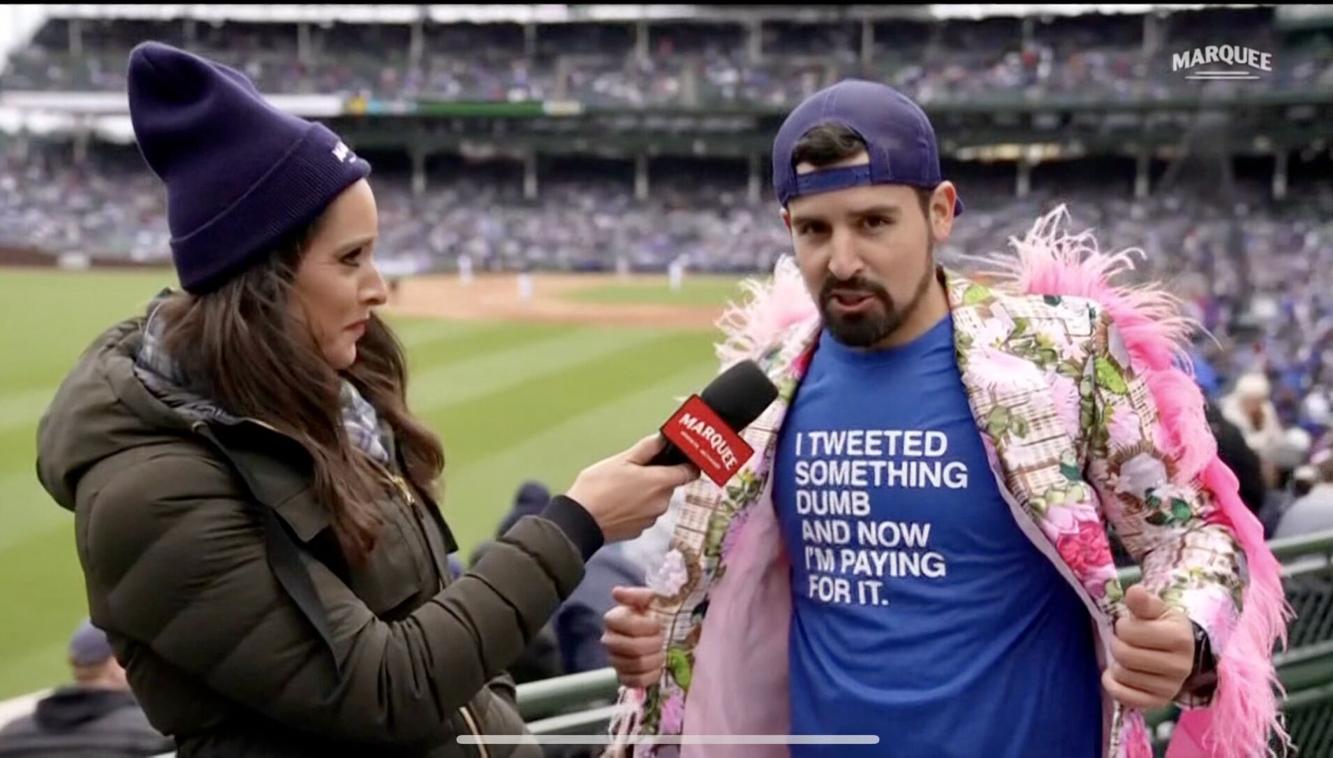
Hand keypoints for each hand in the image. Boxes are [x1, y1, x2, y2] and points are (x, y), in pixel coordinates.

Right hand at [566, 435, 698, 542]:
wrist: (580, 521)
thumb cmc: (598, 488)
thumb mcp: (622, 460)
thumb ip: (647, 448)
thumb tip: (663, 438)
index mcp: (660, 482)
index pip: (690, 472)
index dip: (687, 463)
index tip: (680, 458)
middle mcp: (661, 503)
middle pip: (669, 485)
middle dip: (656, 477)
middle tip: (635, 470)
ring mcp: (651, 519)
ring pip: (656, 500)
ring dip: (645, 493)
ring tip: (621, 487)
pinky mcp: (639, 531)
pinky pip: (644, 514)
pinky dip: (636, 508)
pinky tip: (618, 503)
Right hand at [602, 586, 664, 687]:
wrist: (660, 633)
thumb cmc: (654, 614)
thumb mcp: (651, 599)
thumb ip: (636, 594)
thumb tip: (616, 592)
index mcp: (614, 619)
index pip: (625, 625)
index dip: (646, 626)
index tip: (658, 624)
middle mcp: (609, 640)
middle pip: (632, 648)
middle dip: (654, 644)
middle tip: (662, 639)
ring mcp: (614, 660)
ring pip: (636, 666)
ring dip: (655, 659)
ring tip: (662, 652)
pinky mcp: (622, 677)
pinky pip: (635, 682)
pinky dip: (651, 675)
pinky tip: (657, 667)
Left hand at [1102, 585, 1194, 710]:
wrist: (1184, 654)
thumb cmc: (1165, 627)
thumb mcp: (1158, 610)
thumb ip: (1143, 602)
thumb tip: (1134, 591)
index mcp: (1179, 639)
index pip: (1130, 632)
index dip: (1123, 626)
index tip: (1130, 625)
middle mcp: (1179, 667)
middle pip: (1125, 655)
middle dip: (1118, 644)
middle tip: (1125, 641)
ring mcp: (1170, 688)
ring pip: (1123, 675)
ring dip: (1116, 663)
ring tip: (1127, 657)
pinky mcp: (1158, 703)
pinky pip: (1124, 697)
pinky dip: (1113, 684)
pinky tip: (1117, 675)